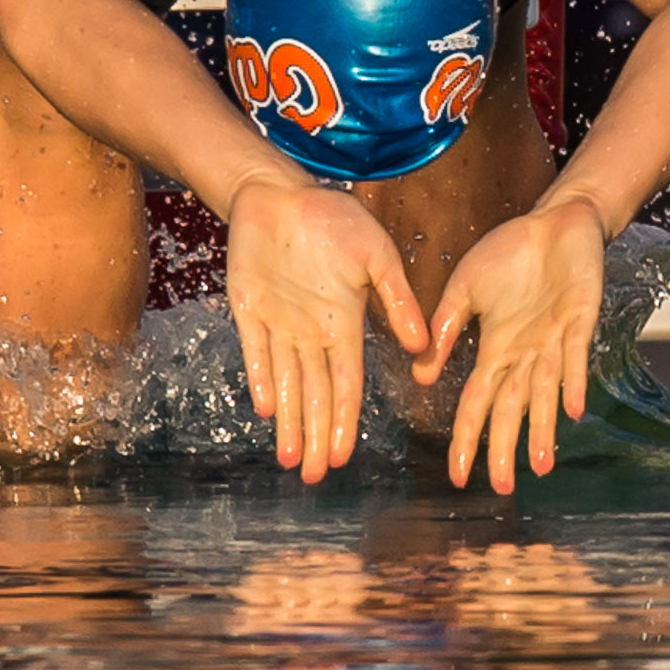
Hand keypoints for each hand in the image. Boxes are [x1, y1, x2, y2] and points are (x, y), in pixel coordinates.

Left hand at [225, 180, 428, 483]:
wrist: (281, 191)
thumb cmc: (336, 219)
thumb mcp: (377, 255)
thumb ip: (396, 299)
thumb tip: (421, 344)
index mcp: (346, 323)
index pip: (348, 383)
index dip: (346, 420)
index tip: (347, 455)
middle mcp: (313, 333)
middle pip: (316, 395)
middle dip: (317, 436)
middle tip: (316, 477)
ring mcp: (279, 324)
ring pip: (287, 385)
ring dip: (289, 422)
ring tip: (292, 461)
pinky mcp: (248, 310)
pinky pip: (255, 353)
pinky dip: (261, 380)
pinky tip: (267, 409)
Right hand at [413, 197, 605, 493]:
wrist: (555, 222)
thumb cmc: (509, 253)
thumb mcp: (464, 289)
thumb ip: (445, 331)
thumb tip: (420, 376)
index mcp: (495, 348)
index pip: (476, 403)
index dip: (467, 439)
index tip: (457, 475)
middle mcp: (525, 354)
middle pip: (512, 410)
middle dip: (506, 449)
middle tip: (503, 488)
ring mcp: (553, 341)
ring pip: (545, 395)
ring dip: (543, 430)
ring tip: (540, 467)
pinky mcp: (580, 321)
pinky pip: (575, 358)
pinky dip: (574, 383)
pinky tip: (572, 410)